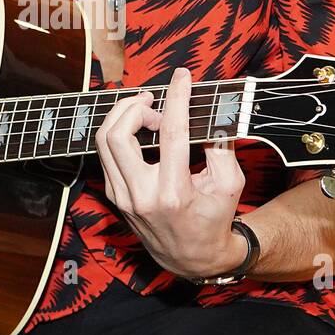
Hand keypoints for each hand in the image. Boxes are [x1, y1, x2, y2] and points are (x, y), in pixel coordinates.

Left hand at [94, 66, 247, 279]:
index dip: (177, 98)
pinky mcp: (115, 195)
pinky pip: (106, 154)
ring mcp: (123, 197)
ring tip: (148, 112)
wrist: (191, 257)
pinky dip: (120, 132)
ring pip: (104, 142)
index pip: (171, 133)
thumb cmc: (214, 219)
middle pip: (118, 134)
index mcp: (173, 193)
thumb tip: (211, 111)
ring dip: (123, 116)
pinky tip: (140, 130)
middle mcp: (142, 195)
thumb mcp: (230, 184)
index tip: (182, 77)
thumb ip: (221, 146)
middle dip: (135, 106)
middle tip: (156, 102)